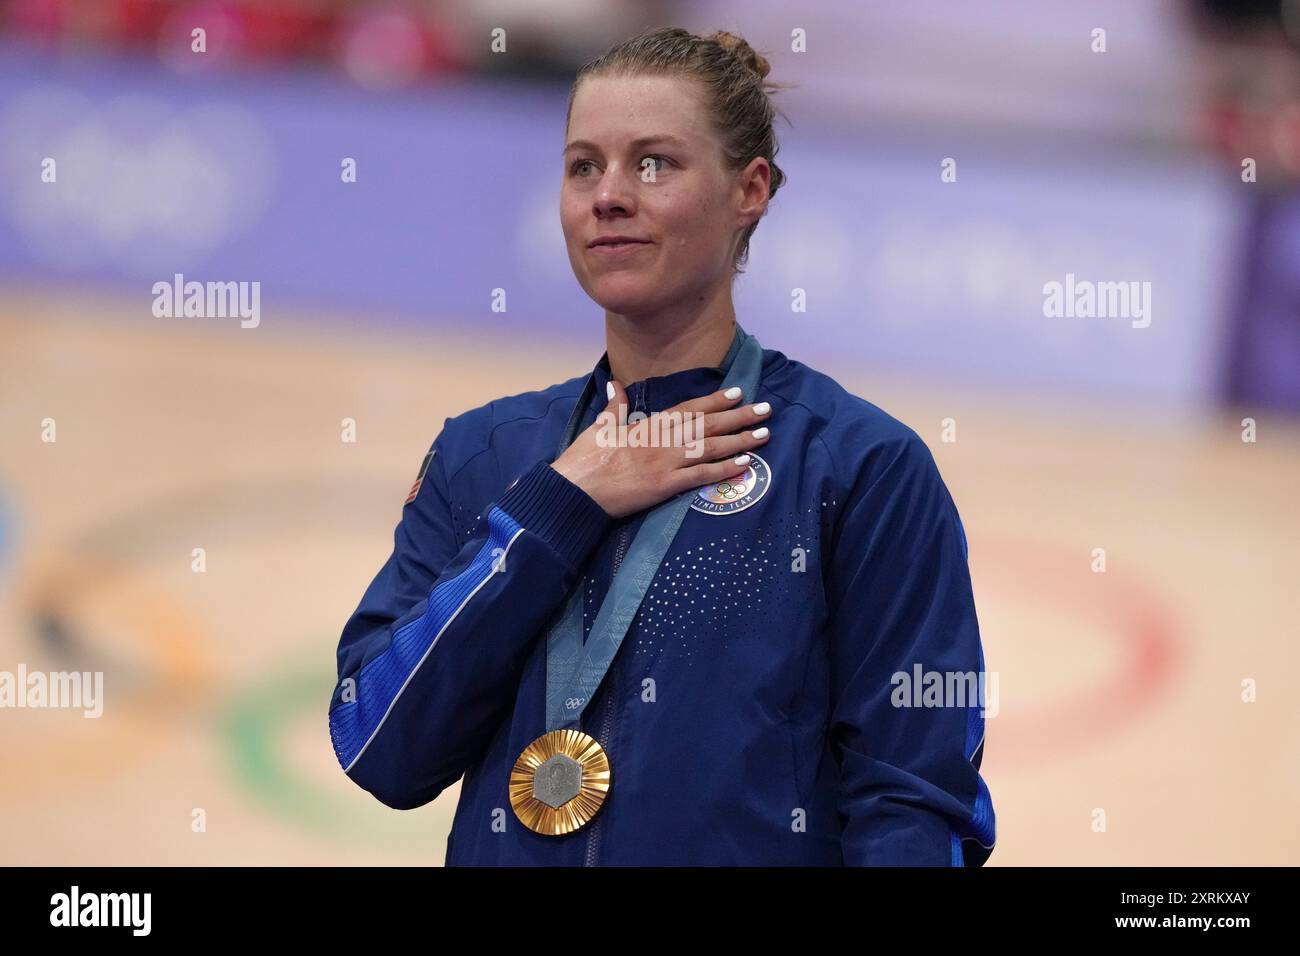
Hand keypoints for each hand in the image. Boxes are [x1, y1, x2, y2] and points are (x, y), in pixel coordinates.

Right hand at [550, 380, 772, 518]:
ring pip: (711, 447)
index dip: (714, 400)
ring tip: (764, 434)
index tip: (737, 392)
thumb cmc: (584, 460)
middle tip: (765, 409)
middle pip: (708, 424)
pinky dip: (725, 469)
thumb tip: (615, 385)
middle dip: (739, 416)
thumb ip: (614, 407)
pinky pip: (702, 475)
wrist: (575, 489)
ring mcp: (665, 461)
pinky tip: (745, 464)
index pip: (688, 408)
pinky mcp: (665, 485)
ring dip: (740, 440)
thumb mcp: (599, 427)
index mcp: (647, 424)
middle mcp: (661, 439)